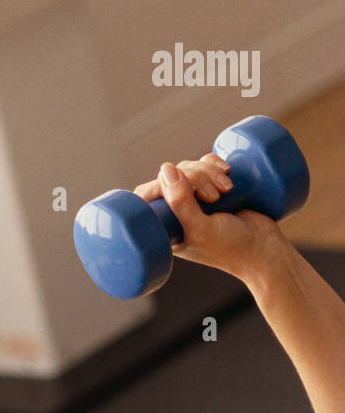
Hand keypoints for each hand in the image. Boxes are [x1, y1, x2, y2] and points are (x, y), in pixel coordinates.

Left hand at [133, 153, 287, 283]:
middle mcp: (178, 212)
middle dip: (194, 176)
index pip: (147, 196)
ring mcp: (197, 200)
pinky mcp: (215, 188)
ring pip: (190, 167)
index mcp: (166, 228)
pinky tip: (227, 170)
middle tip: (214, 197)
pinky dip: (215, 163)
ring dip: (208, 170)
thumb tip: (165, 168)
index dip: (161, 184)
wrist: (266, 250)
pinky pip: (206, 164)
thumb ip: (181, 202)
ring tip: (227, 189)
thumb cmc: (230, 247)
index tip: (181, 187)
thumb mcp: (201, 228)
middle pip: (172, 176)